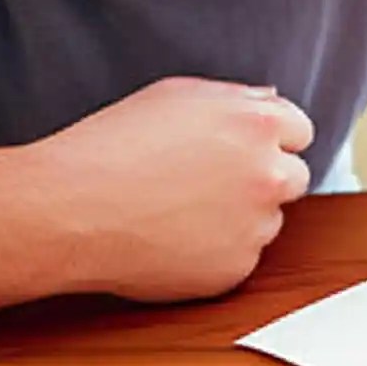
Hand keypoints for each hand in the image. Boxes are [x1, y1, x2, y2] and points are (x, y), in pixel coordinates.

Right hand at [33, 76, 313, 301]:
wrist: (66, 209)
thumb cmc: (111, 145)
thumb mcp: (176, 96)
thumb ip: (237, 98)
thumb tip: (272, 100)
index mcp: (259, 125)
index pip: (300, 130)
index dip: (270, 139)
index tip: (244, 149)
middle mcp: (269, 175)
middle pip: (294, 177)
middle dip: (264, 178)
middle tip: (209, 182)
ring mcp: (255, 226)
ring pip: (266, 221)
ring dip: (239, 217)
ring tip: (176, 210)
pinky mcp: (235, 269)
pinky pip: (239, 257)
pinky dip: (215, 252)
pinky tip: (170, 239)